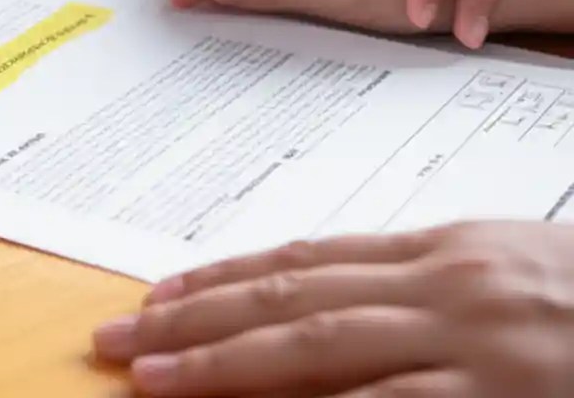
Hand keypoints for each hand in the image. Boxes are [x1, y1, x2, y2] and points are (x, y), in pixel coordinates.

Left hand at [91, 221, 573, 396]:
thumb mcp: (508, 273)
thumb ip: (419, 283)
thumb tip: (327, 300)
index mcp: (445, 249)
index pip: (307, 259)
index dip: (224, 278)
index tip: (158, 294)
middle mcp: (446, 284)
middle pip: (291, 297)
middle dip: (195, 318)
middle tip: (118, 336)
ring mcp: (472, 343)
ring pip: (318, 347)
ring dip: (224, 363)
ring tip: (152, 376)